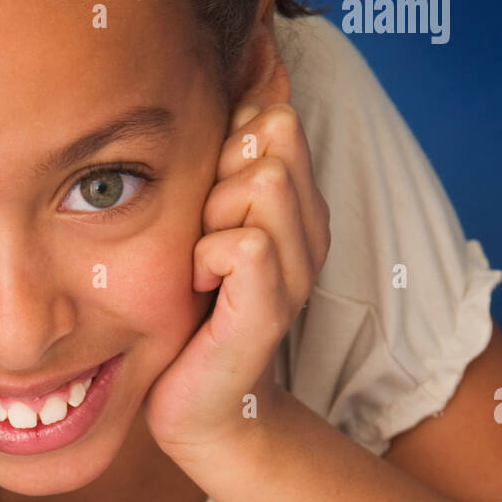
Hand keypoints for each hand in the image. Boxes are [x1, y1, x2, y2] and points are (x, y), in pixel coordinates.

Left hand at [143, 99, 330, 461]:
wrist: (201, 406)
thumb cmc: (192, 314)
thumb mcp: (202, 224)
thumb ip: (216, 169)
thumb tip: (217, 95)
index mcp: (296, 206)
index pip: (276, 117)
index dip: (228, 142)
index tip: (206, 197)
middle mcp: (309, 232)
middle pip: (274, 136)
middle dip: (220, 172)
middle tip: (200, 230)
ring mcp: (297, 271)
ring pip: (266, 182)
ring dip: (214, 214)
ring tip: (200, 258)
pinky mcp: (271, 310)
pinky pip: (246, 244)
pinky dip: (208, 257)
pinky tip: (199, 286)